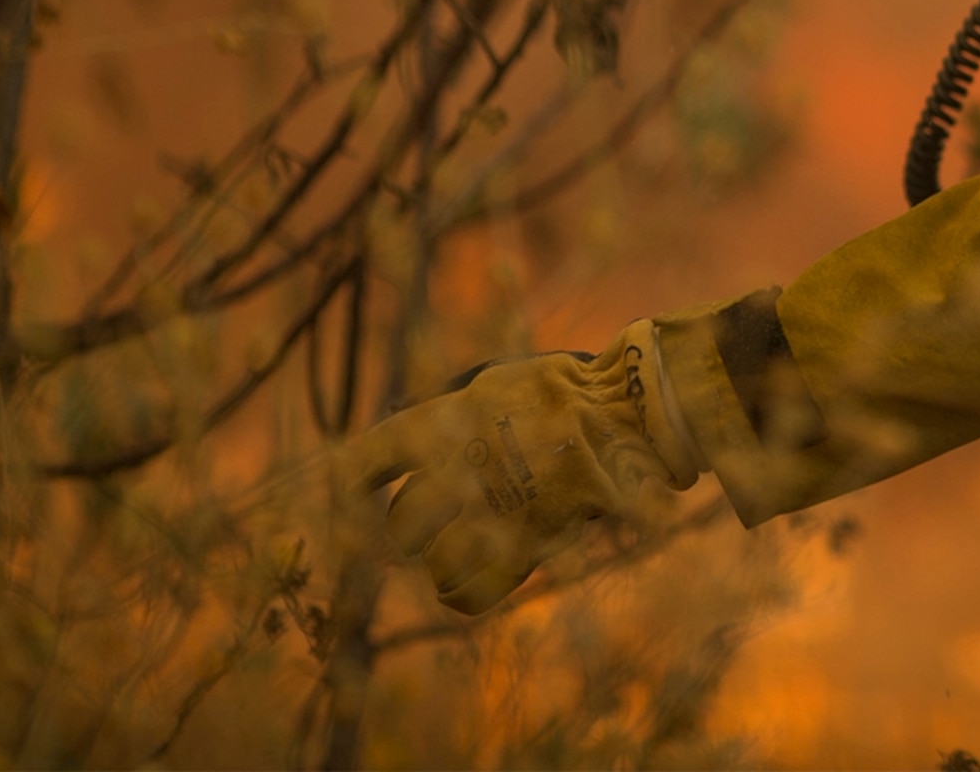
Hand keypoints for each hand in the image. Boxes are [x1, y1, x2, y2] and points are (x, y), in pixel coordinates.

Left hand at [349, 318, 702, 613]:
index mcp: (448, 422)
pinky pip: (473, 592)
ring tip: (443, 562)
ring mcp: (495, 510)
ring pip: (435, 561)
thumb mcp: (495, 382)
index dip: (352, 484)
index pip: (370, 460)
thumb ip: (450, 409)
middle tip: (420, 531)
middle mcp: (462, 467)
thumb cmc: (565, 389)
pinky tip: (456, 590)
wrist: (629, 409)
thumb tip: (408, 429)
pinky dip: (458, 596)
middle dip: (407, 531)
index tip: (350, 493)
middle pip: (403, 522)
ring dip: (436, 564)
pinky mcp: (529, 545)